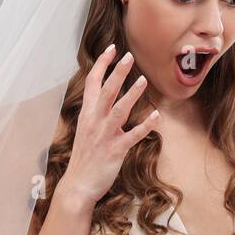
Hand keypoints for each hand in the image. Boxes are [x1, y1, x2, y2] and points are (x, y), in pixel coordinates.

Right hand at [59, 44, 159, 208]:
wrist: (78, 185)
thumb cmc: (85, 157)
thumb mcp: (86, 130)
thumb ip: (95, 114)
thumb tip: (105, 100)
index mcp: (87, 114)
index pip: (92, 83)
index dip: (101, 65)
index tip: (112, 49)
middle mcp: (94, 121)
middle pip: (106, 91)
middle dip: (117, 72)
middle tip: (129, 56)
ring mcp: (104, 135)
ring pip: (119, 110)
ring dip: (131, 94)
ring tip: (143, 80)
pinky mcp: (115, 150)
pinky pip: (132, 135)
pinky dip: (145, 126)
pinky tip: (156, 116)